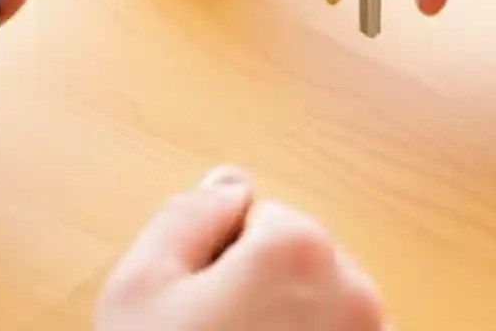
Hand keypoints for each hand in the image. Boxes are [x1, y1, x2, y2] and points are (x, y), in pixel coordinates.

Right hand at [95, 167, 383, 330]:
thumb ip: (188, 213)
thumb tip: (229, 184)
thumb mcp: (140, 284)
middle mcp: (355, 293)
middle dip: (261, 293)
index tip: (198, 307)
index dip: (217, 260)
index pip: (259, 217)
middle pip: (302, 263)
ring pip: (325, 312)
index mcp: (297, 249)